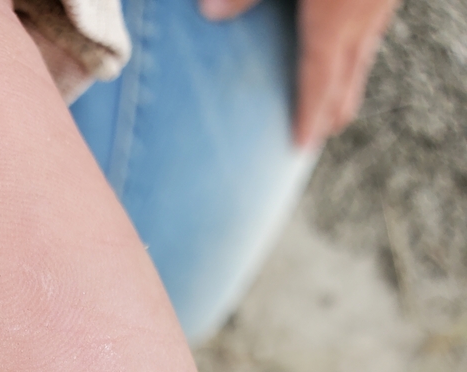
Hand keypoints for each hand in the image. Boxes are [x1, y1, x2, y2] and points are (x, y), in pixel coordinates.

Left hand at [200, 0, 398, 147]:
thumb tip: (210, 12)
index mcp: (333, 19)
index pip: (318, 81)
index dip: (309, 115)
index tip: (301, 144)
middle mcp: (364, 15)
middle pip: (349, 73)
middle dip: (335, 106)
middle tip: (323, 132)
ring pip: (368, 46)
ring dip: (353, 74)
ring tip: (342, 95)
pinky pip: (376, 20)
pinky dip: (364, 37)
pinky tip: (358, 30)